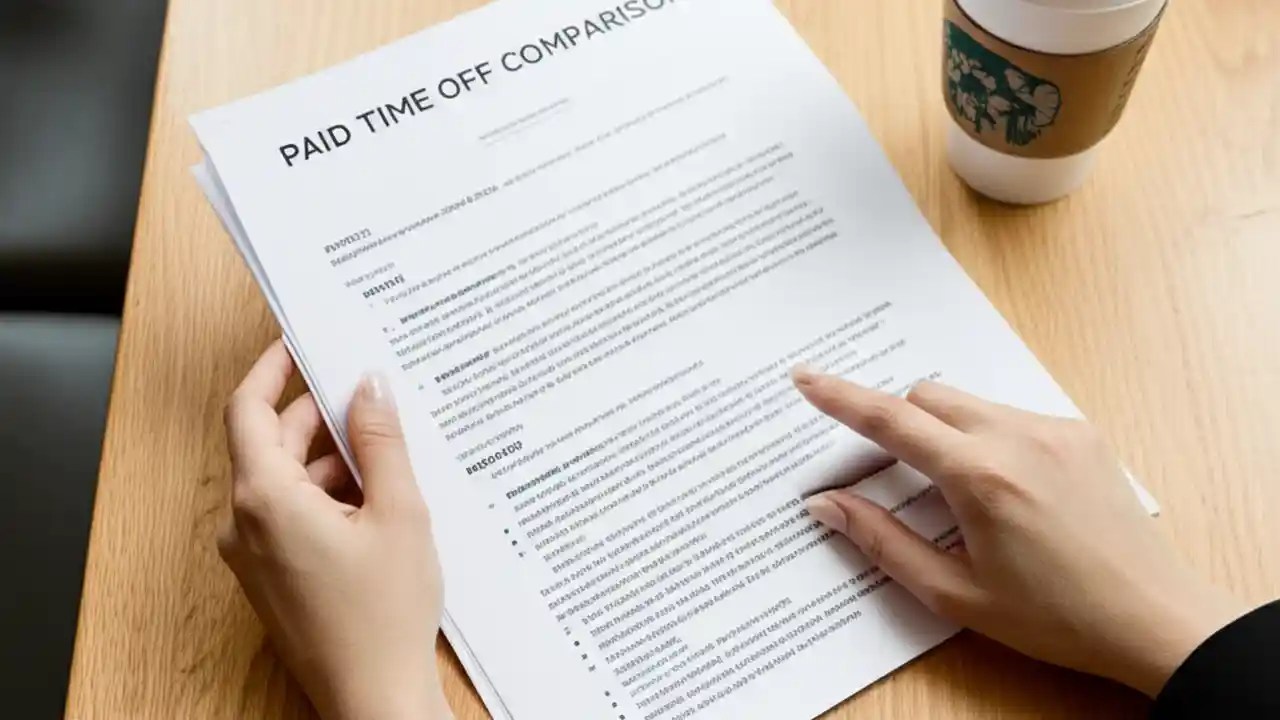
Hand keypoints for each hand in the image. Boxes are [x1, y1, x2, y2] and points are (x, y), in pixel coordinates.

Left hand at [219, 341, 450, 719]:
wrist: (376, 699)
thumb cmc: (385, 616)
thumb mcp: (398, 512)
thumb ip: (380, 440)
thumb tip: (369, 386)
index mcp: (266, 499)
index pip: (248, 409)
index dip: (272, 368)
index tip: (298, 343)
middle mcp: (246, 525)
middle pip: (273, 443)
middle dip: (322, 419)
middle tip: (376, 400)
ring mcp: (255, 555)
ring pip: (287, 481)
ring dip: (334, 462)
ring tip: (394, 461)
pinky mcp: (273, 577)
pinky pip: (292, 516)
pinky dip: (330, 498)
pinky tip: (382, 503)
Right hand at [793, 368, 1245, 696]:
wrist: (1154, 619)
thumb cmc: (1056, 618)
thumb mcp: (955, 593)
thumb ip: (882, 541)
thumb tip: (827, 504)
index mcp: (980, 477)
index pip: (891, 420)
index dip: (840, 398)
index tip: (806, 379)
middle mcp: (1018, 437)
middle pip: (927, 397)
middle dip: (895, 420)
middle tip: (885, 469)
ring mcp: (1055, 429)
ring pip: (969, 403)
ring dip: (942, 430)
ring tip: (955, 494)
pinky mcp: (1081, 433)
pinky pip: (1011, 415)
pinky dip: (986, 437)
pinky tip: (1003, 490)